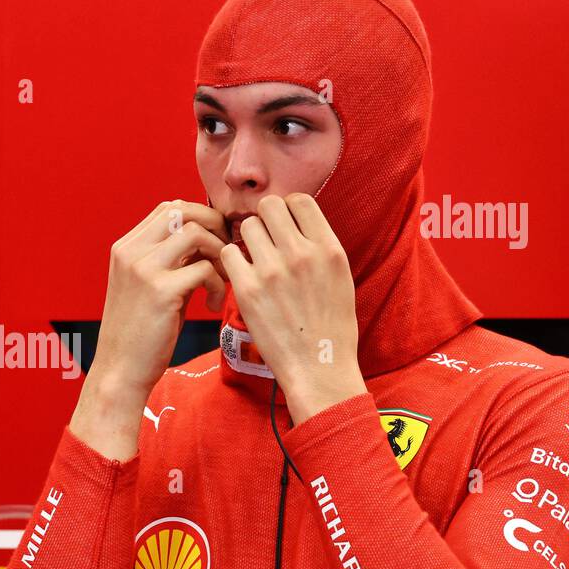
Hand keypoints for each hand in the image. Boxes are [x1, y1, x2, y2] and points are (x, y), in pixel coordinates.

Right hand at [71, 200, 228, 459]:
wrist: (120, 371)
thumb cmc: (139, 333)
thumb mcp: (146, 287)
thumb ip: (167, 260)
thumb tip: (205, 239)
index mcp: (126, 248)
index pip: (169, 208)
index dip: (200, 216)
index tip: (216, 240)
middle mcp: (131, 252)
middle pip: (183, 210)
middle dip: (214, 226)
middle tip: (227, 254)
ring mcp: (144, 269)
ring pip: (196, 233)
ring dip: (219, 253)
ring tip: (222, 280)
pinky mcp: (161, 291)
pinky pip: (204, 269)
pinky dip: (217, 284)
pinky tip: (211, 305)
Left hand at [219, 193, 365, 425]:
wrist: (318, 367)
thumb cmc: (331, 326)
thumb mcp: (340, 278)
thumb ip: (319, 246)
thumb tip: (296, 221)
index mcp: (329, 249)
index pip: (299, 201)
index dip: (287, 208)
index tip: (283, 225)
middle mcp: (301, 254)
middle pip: (269, 206)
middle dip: (264, 219)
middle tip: (264, 240)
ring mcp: (273, 271)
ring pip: (247, 227)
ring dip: (247, 239)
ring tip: (253, 259)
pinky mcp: (248, 290)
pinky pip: (228, 254)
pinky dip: (232, 261)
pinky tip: (241, 275)